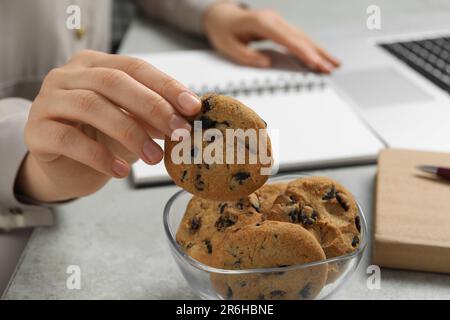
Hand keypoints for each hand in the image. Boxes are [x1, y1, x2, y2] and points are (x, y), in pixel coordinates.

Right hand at [17, 50, 200, 201]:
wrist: (65, 167)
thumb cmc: (101, 139)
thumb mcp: (132, 123)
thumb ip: (153, 116)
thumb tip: (188, 119)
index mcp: (95, 65)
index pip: (135, 67)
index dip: (166, 86)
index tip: (193, 107)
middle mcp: (68, 75)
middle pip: (114, 82)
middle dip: (152, 107)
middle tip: (178, 133)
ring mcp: (48, 101)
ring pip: (91, 106)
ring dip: (130, 133)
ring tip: (154, 158)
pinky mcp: (36, 131)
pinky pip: (69, 139)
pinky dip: (99, 156)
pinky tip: (121, 171)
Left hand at [203, 3, 339, 72]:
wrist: (221, 16)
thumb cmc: (223, 32)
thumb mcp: (228, 46)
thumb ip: (246, 56)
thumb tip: (266, 63)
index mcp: (261, 22)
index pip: (286, 39)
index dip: (302, 52)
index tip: (314, 63)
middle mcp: (273, 18)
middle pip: (299, 37)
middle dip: (316, 54)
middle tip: (330, 68)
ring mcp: (278, 20)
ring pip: (302, 36)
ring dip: (318, 50)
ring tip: (333, 64)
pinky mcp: (280, 26)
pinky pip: (298, 37)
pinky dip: (310, 47)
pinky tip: (320, 56)